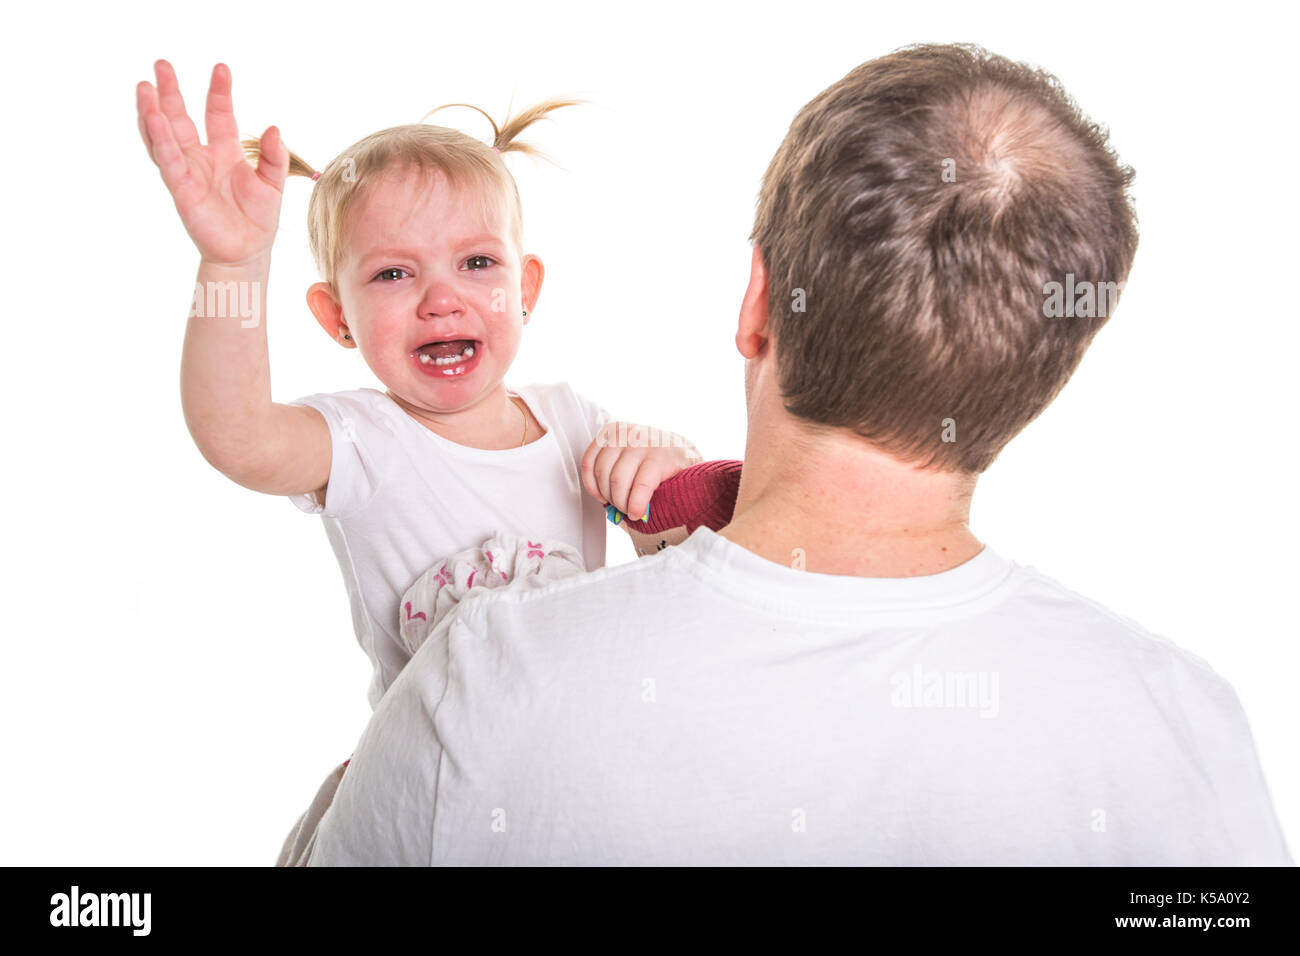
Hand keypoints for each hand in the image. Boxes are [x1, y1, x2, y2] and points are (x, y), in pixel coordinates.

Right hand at [137, 60, 286, 265]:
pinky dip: (160, 140)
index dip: (219, 91)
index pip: (218, 113)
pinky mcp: (180, 188)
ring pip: (165, 135)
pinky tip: (153, 118)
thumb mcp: (273, 184)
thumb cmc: (258, 219)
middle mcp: (201, 156)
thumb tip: (274, 128)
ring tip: (145, 86)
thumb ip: (275, 157)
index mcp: (225, 151)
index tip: (221, 68)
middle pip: (181, 117)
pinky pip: (167, 160)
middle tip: (161, 64)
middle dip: (171, 91)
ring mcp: (188, 170)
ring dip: (154, 112)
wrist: (247, 252)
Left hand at [581, 422, 702, 521]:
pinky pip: (640, 486)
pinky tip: (638, 511)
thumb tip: (603, 502)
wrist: (690, 456)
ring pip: (617, 480)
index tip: (603, 498)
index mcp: (614, 431)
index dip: (593, 486)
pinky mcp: (661, 458)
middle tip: (623, 507)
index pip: (590, 461)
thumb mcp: (628, 457)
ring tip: (631, 510)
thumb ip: (611, 471)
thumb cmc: (654, 462)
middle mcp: (627, 433)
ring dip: (622, 503)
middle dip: (611, 496)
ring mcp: (644, 444)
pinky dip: (636, 504)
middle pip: (603, 472)